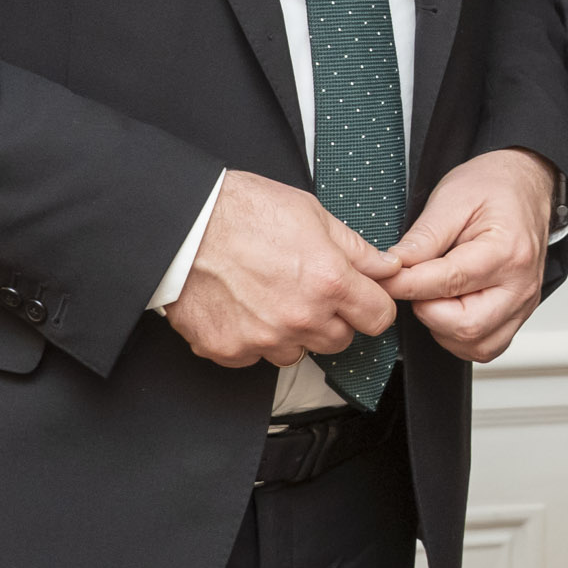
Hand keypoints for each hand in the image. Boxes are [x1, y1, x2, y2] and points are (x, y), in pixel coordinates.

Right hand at [166, 169, 399, 369]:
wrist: (181, 225)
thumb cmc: (242, 211)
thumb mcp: (312, 214)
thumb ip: (356, 248)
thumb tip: (386, 266)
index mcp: (328, 282)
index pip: (378, 318)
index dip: (372, 305)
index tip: (362, 298)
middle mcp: (299, 318)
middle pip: (340, 340)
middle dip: (332, 319)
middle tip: (308, 290)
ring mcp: (262, 339)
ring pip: (297, 353)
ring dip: (292, 332)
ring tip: (269, 295)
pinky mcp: (228, 350)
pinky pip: (254, 357)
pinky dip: (252, 338)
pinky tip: (241, 306)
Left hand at [388, 148, 557, 362]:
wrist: (524, 186)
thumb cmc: (493, 188)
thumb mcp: (452, 198)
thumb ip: (423, 238)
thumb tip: (394, 268)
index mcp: (507, 251)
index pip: (449, 282)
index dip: (407, 285)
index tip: (384, 279)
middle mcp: (521, 285)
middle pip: (466, 326)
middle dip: (428, 311)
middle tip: (415, 285)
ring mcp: (523, 304)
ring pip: (475, 344)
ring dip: (443, 327)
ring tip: (434, 293)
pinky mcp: (517, 315)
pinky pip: (485, 346)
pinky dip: (459, 336)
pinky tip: (450, 307)